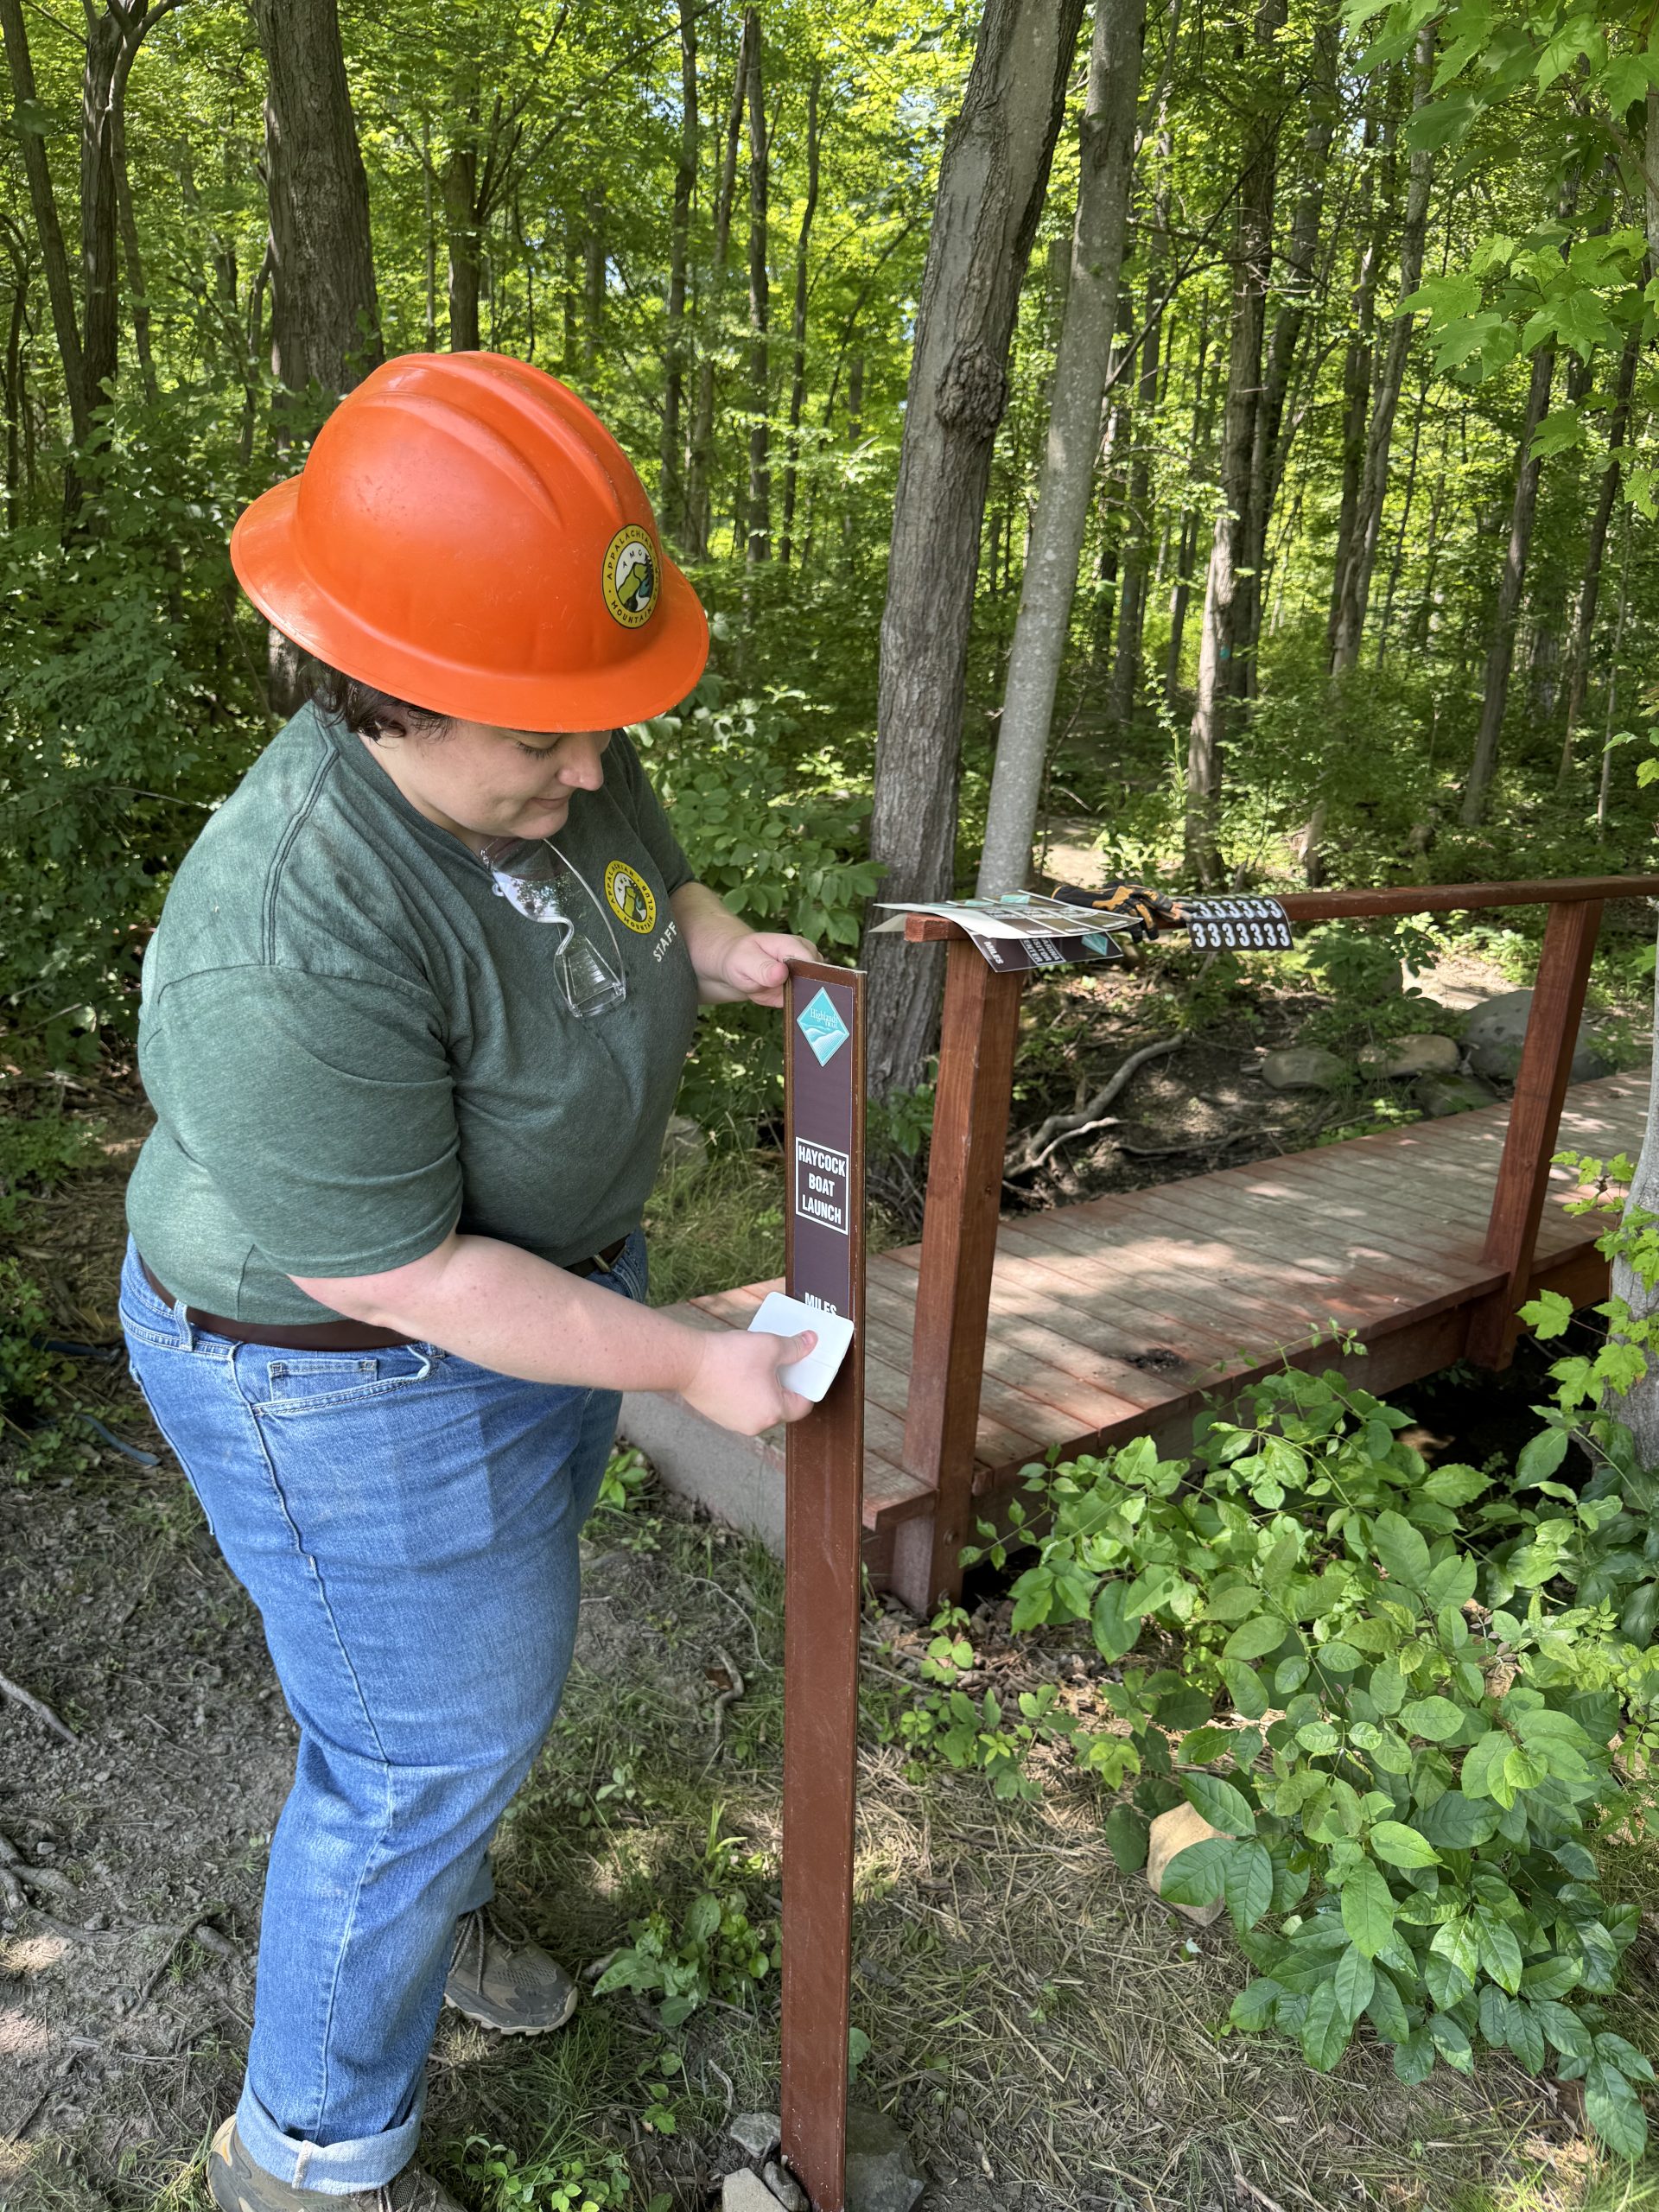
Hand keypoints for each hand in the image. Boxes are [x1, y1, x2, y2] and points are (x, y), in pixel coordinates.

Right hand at [680, 1325, 815, 1435]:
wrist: (688, 1362)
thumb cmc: (728, 1357)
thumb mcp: (770, 1346)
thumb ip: (795, 1347)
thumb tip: (811, 1342)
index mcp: (772, 1412)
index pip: (803, 1406)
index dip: (808, 1385)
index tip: (805, 1371)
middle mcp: (755, 1424)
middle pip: (782, 1406)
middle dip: (784, 1383)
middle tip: (783, 1362)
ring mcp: (735, 1423)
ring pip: (761, 1405)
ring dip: (764, 1387)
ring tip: (758, 1364)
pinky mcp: (720, 1416)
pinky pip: (742, 1405)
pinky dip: (746, 1391)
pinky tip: (740, 1371)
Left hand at [716, 930, 820, 1006]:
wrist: (737, 968)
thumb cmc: (740, 959)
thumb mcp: (744, 962)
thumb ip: (762, 968)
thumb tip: (781, 973)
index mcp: (794, 945)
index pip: (811, 963)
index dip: (802, 979)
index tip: (786, 989)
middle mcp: (807, 957)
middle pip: (819, 979)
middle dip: (803, 993)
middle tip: (782, 998)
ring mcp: (807, 973)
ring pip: (817, 993)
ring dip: (800, 1001)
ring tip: (779, 998)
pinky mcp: (803, 987)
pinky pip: (808, 1001)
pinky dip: (797, 1006)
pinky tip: (783, 1003)